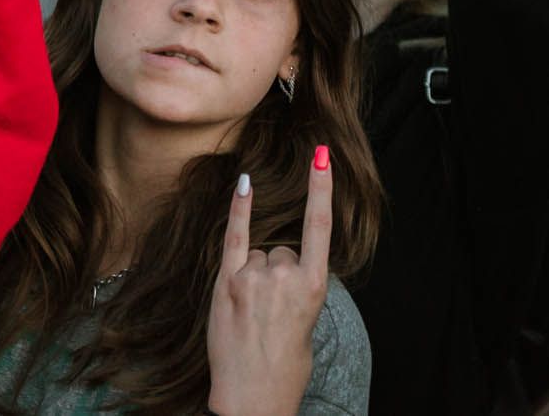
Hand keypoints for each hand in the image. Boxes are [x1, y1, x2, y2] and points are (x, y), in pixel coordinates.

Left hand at [207, 155, 333, 415]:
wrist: (252, 396)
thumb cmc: (284, 367)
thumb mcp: (304, 326)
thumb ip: (297, 289)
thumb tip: (283, 268)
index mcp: (313, 288)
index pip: (319, 227)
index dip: (320, 189)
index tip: (321, 156)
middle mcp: (284, 275)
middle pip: (282, 249)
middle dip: (278, 272)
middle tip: (272, 311)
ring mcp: (253, 277)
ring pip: (257, 254)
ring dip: (255, 273)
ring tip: (253, 312)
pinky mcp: (226, 282)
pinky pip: (233, 238)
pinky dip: (238, 211)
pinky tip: (243, 183)